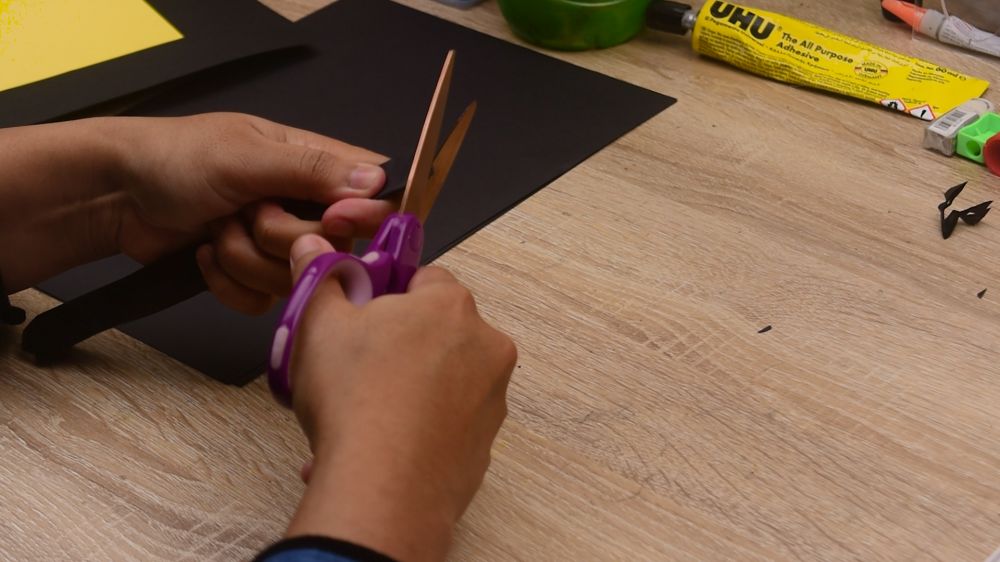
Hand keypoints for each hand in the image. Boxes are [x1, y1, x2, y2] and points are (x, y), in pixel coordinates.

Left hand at [114, 113, 394, 313]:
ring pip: (296, 278)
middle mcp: (304, 205)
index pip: (372, 196)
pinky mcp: (254, 275)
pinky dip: (229, 281)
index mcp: (313, 163)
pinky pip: (264, 301)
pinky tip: (207, 254)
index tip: (332, 222)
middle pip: (334, 247)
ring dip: (246, 258)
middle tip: (248, 212)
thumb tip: (376, 181)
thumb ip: (313, 170)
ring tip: (217, 228)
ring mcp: (279, 243)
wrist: (116, 196)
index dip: (361, 217)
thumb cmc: (174, 158)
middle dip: (282, 238)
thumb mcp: (246, 156)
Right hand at [282, 235, 516, 561]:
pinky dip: (419, 430)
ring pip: (445, 380)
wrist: (382, 489)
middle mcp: (486, 348)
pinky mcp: (484, 446)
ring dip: (409, 389)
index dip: (389, 292)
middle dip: (401, 343)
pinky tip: (378, 446)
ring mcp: (490, 400)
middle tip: (357, 364)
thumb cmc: (357, 402)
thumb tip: (313, 249)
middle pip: (439, 331)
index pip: (427, 278)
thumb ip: (319, 278)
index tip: (363, 312)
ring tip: (362, 414)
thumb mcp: (319, 324)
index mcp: (451, 307)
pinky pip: (448, 425)